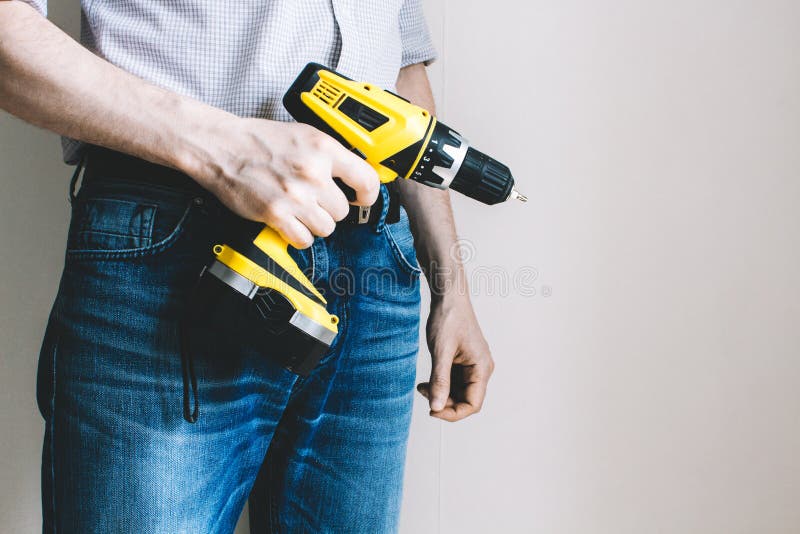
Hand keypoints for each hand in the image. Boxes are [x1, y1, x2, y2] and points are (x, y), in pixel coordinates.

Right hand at [186, 117, 378, 248]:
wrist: (222, 146)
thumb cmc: (261, 141)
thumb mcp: (304, 136)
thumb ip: (331, 156)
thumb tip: (356, 178)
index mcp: (323, 148)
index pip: (366, 179)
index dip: (368, 195)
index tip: (361, 199)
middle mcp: (313, 172)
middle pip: (343, 210)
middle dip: (329, 209)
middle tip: (312, 200)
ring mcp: (295, 195)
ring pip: (326, 228)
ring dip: (314, 223)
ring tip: (299, 209)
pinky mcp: (276, 214)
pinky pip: (304, 240)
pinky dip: (298, 235)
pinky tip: (288, 221)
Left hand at [417, 296, 493, 421]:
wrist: (449, 297)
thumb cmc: (448, 318)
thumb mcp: (441, 351)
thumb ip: (440, 381)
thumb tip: (436, 407)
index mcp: (482, 368)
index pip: (473, 404)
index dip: (453, 413)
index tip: (432, 411)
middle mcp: (481, 369)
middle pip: (466, 400)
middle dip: (444, 403)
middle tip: (424, 394)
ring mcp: (473, 365)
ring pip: (458, 392)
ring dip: (441, 394)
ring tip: (422, 387)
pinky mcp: (463, 362)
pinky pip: (454, 382)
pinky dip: (440, 385)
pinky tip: (426, 381)